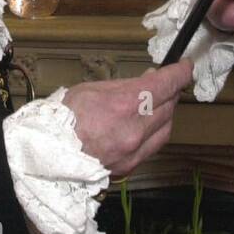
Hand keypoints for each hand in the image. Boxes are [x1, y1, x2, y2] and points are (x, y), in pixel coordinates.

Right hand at [63, 60, 193, 177]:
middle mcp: (135, 130)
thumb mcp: (91, 89)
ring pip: (166, 128)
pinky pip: (153, 146)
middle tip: (164, 84)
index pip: (166, 85)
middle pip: (169, 106)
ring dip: (165, 114)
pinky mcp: (130, 167)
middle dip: (170, 93)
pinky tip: (143, 126)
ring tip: (154, 105)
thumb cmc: (63, 118)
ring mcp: (134, 151)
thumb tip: (148, 81)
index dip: (180, 73)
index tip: (185, 67)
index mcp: (125, 105)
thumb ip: (124, 86)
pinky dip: (154, 133)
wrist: (48, 156)